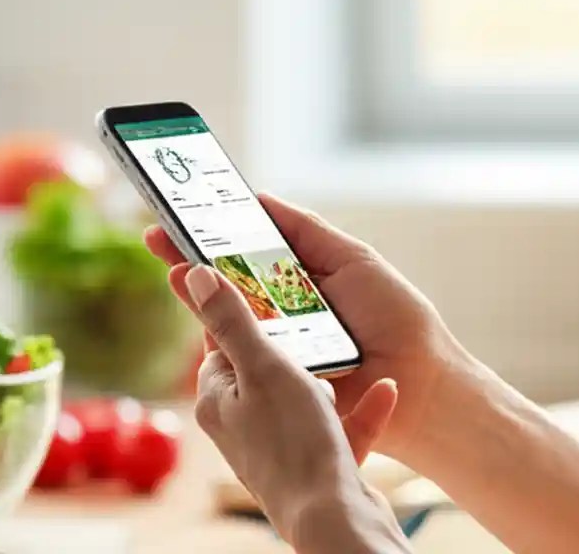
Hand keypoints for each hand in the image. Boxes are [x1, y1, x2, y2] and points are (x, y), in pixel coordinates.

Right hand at [144, 194, 468, 459]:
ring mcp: (280, 344)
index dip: (217, 234)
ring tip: (173, 265)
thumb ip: (304, 231)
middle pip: (229, 283)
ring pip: (228, 316)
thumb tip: (256, 198)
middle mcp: (286, 312)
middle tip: (157, 235)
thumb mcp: (350, 259)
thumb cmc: (396, 317)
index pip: (250, 253)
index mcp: (302, 280)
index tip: (184, 212)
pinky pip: (241, 352)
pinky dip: (219, 330)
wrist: (420, 380)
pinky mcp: (278, 376)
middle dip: (192, 258)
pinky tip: (201, 303)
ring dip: (198, 293)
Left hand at [182, 264, 407, 550]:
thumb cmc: (294, 444)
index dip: (244, 314)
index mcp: (219, 400)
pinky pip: (342, 428)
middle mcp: (243, 427)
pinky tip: (385, 392)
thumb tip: (194, 275)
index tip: (269, 288)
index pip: (221, 343)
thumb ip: (233, 321)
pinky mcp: (318, 467)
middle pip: (268, 368)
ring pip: (309, 399)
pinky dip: (363, 410)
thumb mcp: (264, 368)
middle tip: (323, 326)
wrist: (336, 520)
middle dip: (301, 347)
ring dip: (338, 379)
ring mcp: (281, 449)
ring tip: (356, 360)